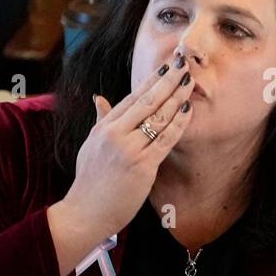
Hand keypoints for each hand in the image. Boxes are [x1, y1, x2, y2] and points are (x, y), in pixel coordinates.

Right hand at [46, 51, 194, 274]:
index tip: (166, 66)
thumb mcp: (90, 146)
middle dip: (167, 80)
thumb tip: (98, 98)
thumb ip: (100, 120)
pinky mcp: (142, 166)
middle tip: (183, 63)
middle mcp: (115, 135)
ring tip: (190, 81)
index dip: (151, 80)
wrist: (84, 213)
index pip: (131, 98)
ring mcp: (128, 149)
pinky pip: (165, 139)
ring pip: (159, 117)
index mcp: (103, 128)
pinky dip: (178, 123)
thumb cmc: (89, 182)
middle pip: (147, 101)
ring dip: (177, 97)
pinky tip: (188, 110)